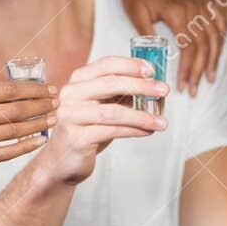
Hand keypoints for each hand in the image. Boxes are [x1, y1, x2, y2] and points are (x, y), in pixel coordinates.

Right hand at [0, 80, 56, 178]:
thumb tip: (21, 88)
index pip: (8, 90)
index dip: (34, 90)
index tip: (50, 89)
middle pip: (15, 110)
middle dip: (41, 106)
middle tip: (58, 103)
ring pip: (13, 131)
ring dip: (38, 124)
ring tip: (53, 119)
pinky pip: (5, 152)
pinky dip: (25, 146)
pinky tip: (40, 140)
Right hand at [41, 56, 167, 184]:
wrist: (63, 160)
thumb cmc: (86, 129)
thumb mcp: (102, 106)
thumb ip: (120, 94)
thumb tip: (152, 86)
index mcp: (78, 81)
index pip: (106, 65)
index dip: (130, 65)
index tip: (151, 70)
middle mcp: (71, 94)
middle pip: (111, 84)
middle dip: (141, 86)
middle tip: (163, 90)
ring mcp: (70, 116)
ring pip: (113, 111)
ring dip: (142, 116)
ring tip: (161, 121)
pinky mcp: (76, 137)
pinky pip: (111, 131)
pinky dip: (134, 130)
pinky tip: (147, 131)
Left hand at [117, 0, 221, 95]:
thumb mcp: (136, 15)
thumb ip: (148, 36)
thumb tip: (154, 60)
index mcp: (177, 12)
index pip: (188, 47)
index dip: (187, 69)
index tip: (182, 85)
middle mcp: (193, 7)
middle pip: (203, 45)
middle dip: (199, 70)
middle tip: (194, 90)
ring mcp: (199, 2)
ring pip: (214, 35)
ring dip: (213, 59)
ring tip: (209, 78)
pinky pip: (217, 19)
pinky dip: (221, 36)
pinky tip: (218, 51)